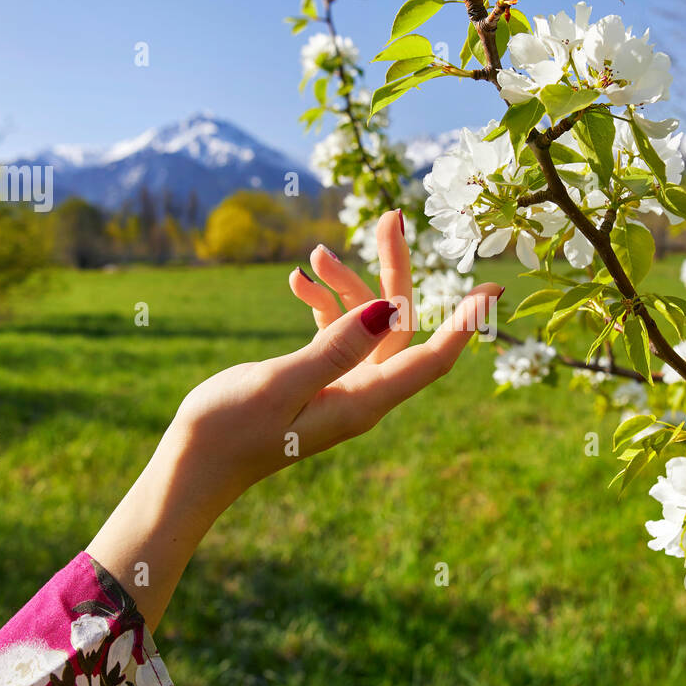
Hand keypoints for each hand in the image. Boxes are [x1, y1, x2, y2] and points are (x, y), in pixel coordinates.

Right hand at [88, 210, 501, 628]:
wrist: (191, 469)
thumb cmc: (229, 431)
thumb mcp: (281, 384)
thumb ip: (336, 346)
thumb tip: (391, 309)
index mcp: (363, 401)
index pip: (430, 358)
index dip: (464, 322)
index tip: (494, 288)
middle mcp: (361, 394)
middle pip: (399, 325)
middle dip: (396, 271)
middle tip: (391, 216)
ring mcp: (340, 387)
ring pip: (365, 324)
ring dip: (346, 284)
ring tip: (316, 252)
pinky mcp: (316, 380)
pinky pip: (335, 334)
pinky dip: (321, 304)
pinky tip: (297, 279)